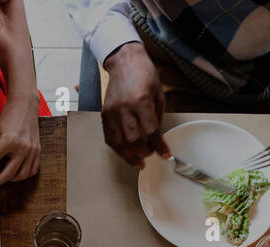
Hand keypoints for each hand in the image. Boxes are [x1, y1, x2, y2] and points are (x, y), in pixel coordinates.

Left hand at [0, 96, 39, 185]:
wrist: (25, 106)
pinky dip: (22, 176)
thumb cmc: (10, 117)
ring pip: (21, 176)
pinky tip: (15, 173)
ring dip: (9, 180)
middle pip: (7, 174)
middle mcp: (22, 148)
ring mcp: (32, 151)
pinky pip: (32, 171)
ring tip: (1, 176)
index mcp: (9, 141)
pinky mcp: (38, 152)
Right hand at [100, 42, 168, 167]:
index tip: (164, 153)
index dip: (159, 146)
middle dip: (144, 153)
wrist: (124, 61)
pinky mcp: (104, 114)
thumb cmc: (143, 74)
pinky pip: (109, 137)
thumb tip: (157, 137)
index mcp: (140, 101)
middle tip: (151, 155)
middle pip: (133, 141)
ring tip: (138, 162)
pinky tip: (125, 152)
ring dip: (129, 156)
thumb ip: (157, 116)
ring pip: (118, 143)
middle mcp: (124, 108)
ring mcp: (112, 112)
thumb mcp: (158, 93)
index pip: (151, 132)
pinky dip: (117, 148)